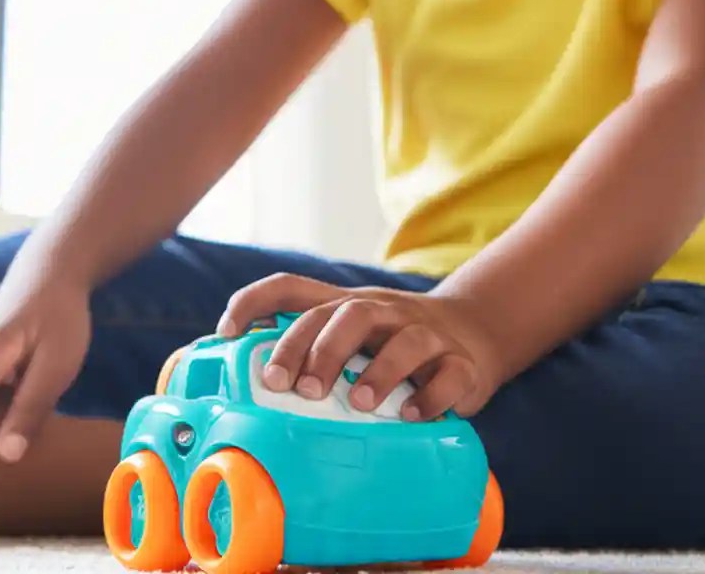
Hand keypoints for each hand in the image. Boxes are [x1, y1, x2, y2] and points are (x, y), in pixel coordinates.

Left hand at [216, 274, 503, 419]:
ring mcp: (427, 335)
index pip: (293, 287)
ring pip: (406, 339)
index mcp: (347, 306)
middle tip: (297, 389)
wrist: (478, 333)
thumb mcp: (351, 337)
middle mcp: (384, 313)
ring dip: (379, 370)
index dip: (254, 301)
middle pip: (348, 313)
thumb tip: (246, 386)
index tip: (226, 333)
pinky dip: (430, 397)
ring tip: (358, 403)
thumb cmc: (394, 343)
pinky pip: (450, 375)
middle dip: (317, 349)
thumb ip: (308, 355)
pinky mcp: (463, 364)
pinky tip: (411, 417)